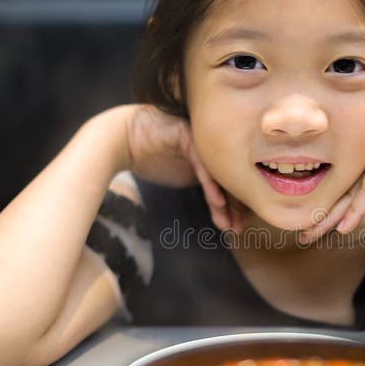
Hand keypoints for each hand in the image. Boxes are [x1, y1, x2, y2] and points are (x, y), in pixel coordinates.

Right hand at [123, 104, 249, 233]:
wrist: (125, 142)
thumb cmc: (154, 159)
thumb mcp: (186, 178)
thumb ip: (207, 189)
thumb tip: (227, 213)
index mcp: (215, 155)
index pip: (232, 180)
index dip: (238, 205)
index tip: (239, 227)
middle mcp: (211, 147)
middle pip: (229, 177)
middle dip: (235, 206)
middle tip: (238, 228)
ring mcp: (200, 141)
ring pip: (218, 173)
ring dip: (225, 200)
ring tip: (229, 222)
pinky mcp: (187, 137)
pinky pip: (202, 164)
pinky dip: (210, 185)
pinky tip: (217, 202)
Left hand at [299, 83, 364, 242]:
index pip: (353, 195)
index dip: (338, 212)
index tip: (323, 226)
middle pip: (340, 198)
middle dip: (321, 218)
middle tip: (303, 235)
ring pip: (344, 198)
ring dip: (325, 219)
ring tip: (305, 235)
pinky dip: (353, 212)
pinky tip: (341, 228)